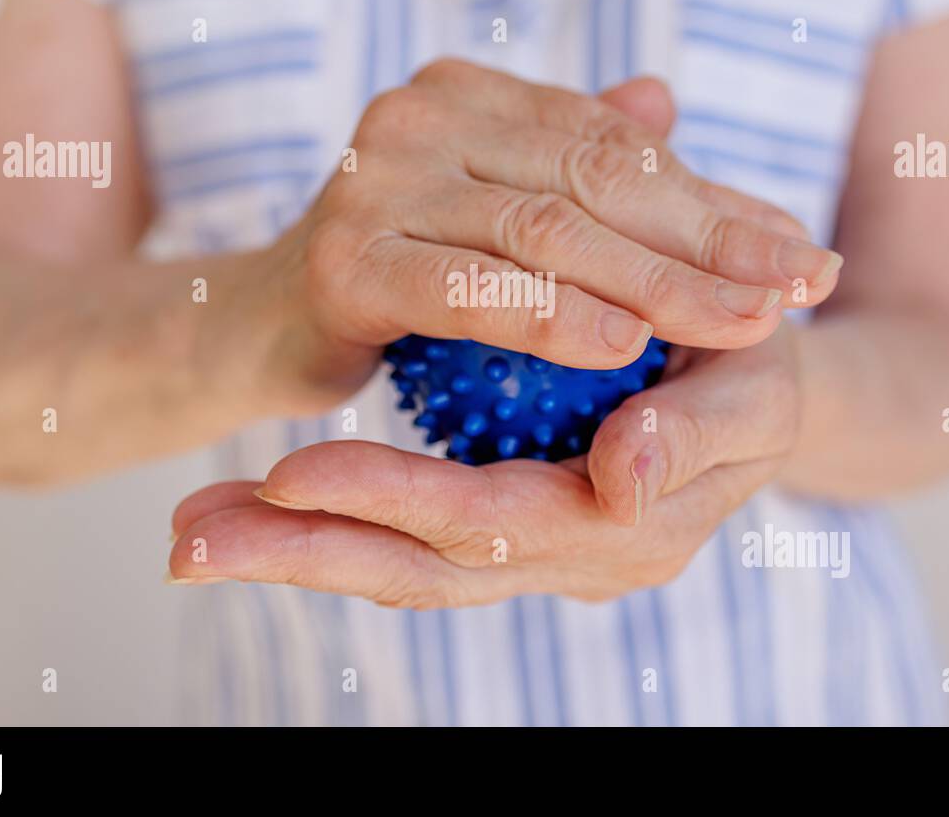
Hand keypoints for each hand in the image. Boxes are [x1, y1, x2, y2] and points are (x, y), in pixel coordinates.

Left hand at [166, 324, 802, 603]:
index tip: (290, 476)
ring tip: (190, 531)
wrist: (758, 394)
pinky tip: (261, 504)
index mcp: (626, 533)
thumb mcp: (758, 393)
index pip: (493, 528)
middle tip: (187, 540)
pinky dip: (332, 524)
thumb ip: (703, 431)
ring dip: (294, 549)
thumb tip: (623, 474)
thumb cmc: (761, 377)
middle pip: (419, 570)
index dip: (393, 502)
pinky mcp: (501, 518)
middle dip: (301, 555)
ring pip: (401, 561)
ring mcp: (527, 545)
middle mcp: (565, 559)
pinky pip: (408, 534)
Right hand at [236, 59, 840, 413]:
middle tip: (798, 291)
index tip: (803, 254)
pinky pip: (466, 290)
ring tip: (742, 324)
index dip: (717, 199)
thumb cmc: (390, 276)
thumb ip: (573, 165)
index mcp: (470, 94)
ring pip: (545, 231)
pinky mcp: (345, 261)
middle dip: (709, 242)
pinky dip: (549, 317)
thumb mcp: (495, 218)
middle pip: (596, 180)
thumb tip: (666, 101)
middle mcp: (423, 114)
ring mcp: (378, 181)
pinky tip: (622, 347)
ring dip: (655, 283)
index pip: (619, 144)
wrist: (255, 325)